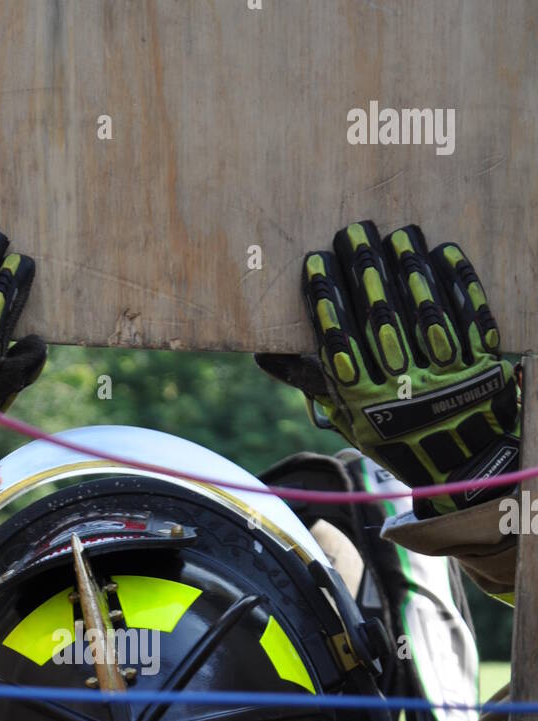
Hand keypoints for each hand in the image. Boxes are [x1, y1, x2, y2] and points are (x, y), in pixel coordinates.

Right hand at [257, 221, 519, 516]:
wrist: (460, 465)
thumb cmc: (393, 435)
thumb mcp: (347, 416)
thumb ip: (311, 380)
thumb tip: (261, 355)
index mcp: (366, 403)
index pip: (339, 342)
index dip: (326, 299)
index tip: (316, 262)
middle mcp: (404, 390)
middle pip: (381, 320)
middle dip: (365, 270)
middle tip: (353, 232)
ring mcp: (447, 377)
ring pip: (424, 313)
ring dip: (409, 268)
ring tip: (396, 234)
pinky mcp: (482, 366)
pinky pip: (470, 318)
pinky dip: (457, 282)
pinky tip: (442, 253)